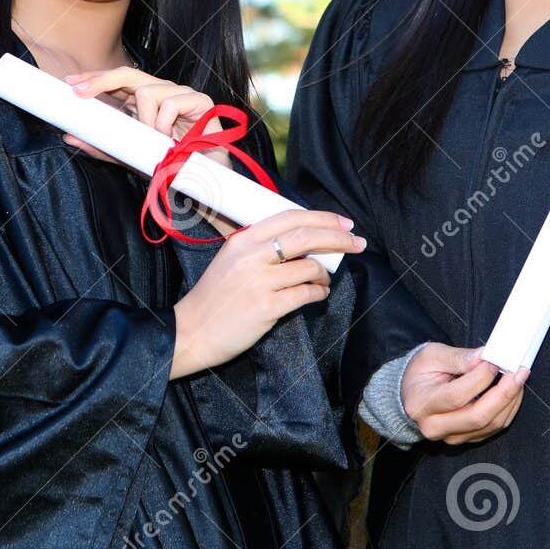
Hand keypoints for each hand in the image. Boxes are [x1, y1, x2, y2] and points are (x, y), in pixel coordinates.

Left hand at [64, 66, 234, 169]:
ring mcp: (182, 94)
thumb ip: (102, 147)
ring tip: (154, 140)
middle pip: (128, 73)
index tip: (71, 85)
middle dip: (101, 80)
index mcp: (146, 102)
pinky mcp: (201, 101)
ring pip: (148, 91)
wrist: (207, 181)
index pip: (118, 81)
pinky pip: (170, 103)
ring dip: (144, 119)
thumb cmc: (170, 166)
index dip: (95, 79)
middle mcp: (163, 92)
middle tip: (81, 92)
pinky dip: (164, 123)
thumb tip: (68, 137)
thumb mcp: (128, 156)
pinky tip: (171, 139)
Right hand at [169, 208, 363, 379]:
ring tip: (324, 281)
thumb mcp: (231, 260)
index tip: (345, 222)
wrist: (191, 331)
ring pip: (310, 267)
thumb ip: (260, 247)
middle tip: (358, 242)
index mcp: (243, 240)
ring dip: (325, 274)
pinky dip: (318, 293)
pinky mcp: (266, 307)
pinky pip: (305, 295)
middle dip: (339, 237)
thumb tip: (303, 240)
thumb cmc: (214, 297)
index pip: (290, 217)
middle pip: (306, 236)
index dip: (323, 217)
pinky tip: (317, 295)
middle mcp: (252, 256)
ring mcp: (259, 281)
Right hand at [400, 343, 528, 444]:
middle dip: (504, 393)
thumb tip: (485, 357)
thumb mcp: (432, 355)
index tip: (495, 360)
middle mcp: (434, 426)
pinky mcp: (464, 439)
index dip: (480, 378)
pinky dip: (507, 409)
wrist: (410, 393)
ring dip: (510, 401)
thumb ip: (459, 357)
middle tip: (518, 372)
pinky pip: (493, 428)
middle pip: (477, 417)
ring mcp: (450, 436)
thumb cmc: (419, 372)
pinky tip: (511, 392)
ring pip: (489, 425)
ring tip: (518, 378)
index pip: (456, 396)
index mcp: (422, 403)